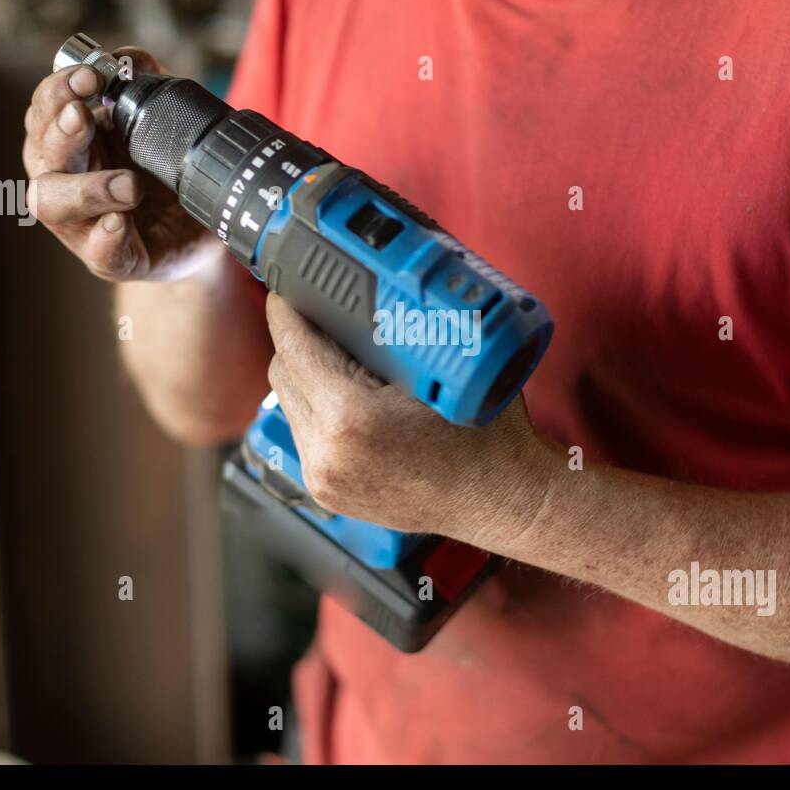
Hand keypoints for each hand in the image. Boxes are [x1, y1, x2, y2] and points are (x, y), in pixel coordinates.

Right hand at [21, 48, 215, 281]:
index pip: (44, 110)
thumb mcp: (161, 121)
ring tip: (128, 184)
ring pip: (54, 204)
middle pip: (40, 153)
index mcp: (71, 141)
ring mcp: (84, 223)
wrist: (200, 228)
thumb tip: (127, 58)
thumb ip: (143, 84)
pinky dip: (106, 238)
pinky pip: (99, 254)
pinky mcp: (113, 259)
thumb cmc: (165, 171)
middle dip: (60, 132)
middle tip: (84, 116)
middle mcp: (65, 179)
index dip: (58, 91)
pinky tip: (120, 224)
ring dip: (85, 188)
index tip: (88, 75)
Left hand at [263, 294, 552, 542]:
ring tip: (344, 356)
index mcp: (350, 418)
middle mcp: (327, 454)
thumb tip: (358, 287)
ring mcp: (324, 479)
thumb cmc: (491, 435)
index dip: (288, 310)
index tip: (290, 288)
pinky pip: (306, 435)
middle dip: (298, 340)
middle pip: (283, 374)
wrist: (507, 502)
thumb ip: (393, 327)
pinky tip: (351, 395)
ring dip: (309, 376)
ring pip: (290, 405)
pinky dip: (320, 409)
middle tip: (324, 315)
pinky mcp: (329, 493)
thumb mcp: (447, 362)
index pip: (293, 346)